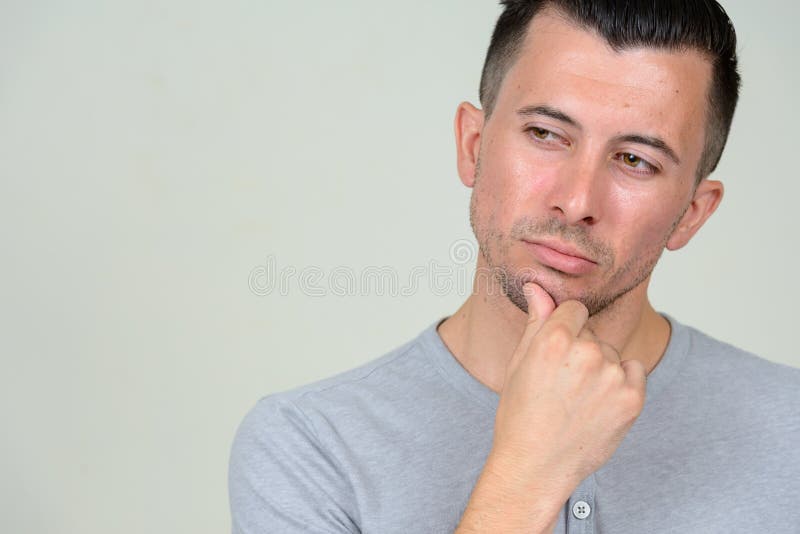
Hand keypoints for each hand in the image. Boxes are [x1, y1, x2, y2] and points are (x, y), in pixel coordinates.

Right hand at [489, 282, 646, 496]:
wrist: (536, 465)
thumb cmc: (520, 415)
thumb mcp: (519, 363)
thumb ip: (536, 320)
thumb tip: (537, 287)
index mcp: (554, 339)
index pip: (574, 309)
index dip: (565, 329)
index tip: (557, 352)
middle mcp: (586, 352)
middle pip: (592, 333)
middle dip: (580, 351)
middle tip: (561, 385)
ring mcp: (612, 375)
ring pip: (611, 354)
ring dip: (600, 369)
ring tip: (578, 400)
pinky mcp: (632, 397)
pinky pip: (635, 370)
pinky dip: (622, 384)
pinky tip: (598, 405)